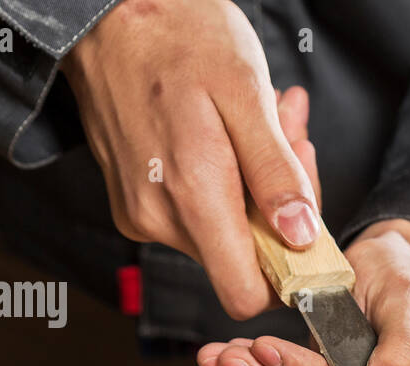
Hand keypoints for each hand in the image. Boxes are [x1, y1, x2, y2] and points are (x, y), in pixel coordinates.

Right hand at [62, 0, 320, 318]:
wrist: (106, 13)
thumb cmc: (178, 36)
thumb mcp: (245, 91)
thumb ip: (273, 172)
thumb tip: (300, 236)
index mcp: (192, 194)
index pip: (247, 294)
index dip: (287, 272)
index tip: (303, 224)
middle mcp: (159, 218)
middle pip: (243, 262)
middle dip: (278, 209)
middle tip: (288, 138)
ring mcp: (142, 215)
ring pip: (223, 235)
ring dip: (255, 188)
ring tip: (259, 123)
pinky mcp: (134, 205)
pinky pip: (196, 215)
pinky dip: (224, 181)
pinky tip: (227, 133)